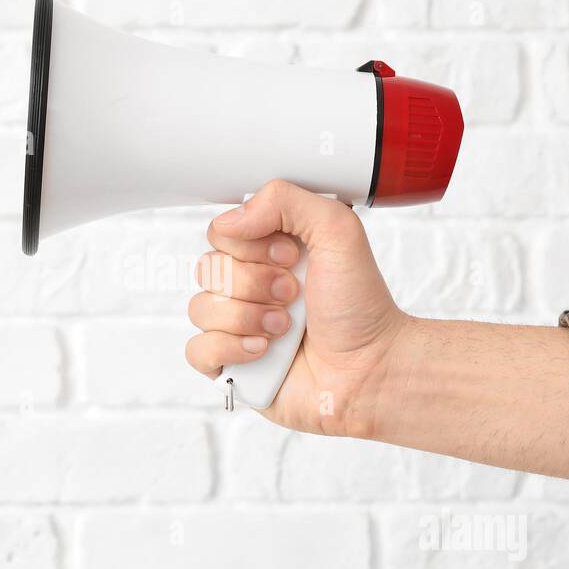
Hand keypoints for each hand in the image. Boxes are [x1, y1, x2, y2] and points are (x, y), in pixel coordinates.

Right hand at [186, 180, 407, 437]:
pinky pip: (198, 349)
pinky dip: (231, 348)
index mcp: (269, 250)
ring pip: (200, 307)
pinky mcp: (231, 362)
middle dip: (254, 282)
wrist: (371, 368)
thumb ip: (286, 200)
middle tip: (292, 294)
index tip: (290, 256)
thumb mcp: (338, 231)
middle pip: (208, 267)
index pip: (222, 231)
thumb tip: (232, 219)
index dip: (252, 244)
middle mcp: (251, 284)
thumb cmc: (360, 308)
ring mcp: (238, 325)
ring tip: (284, 327)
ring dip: (247, 316)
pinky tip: (264, 351)